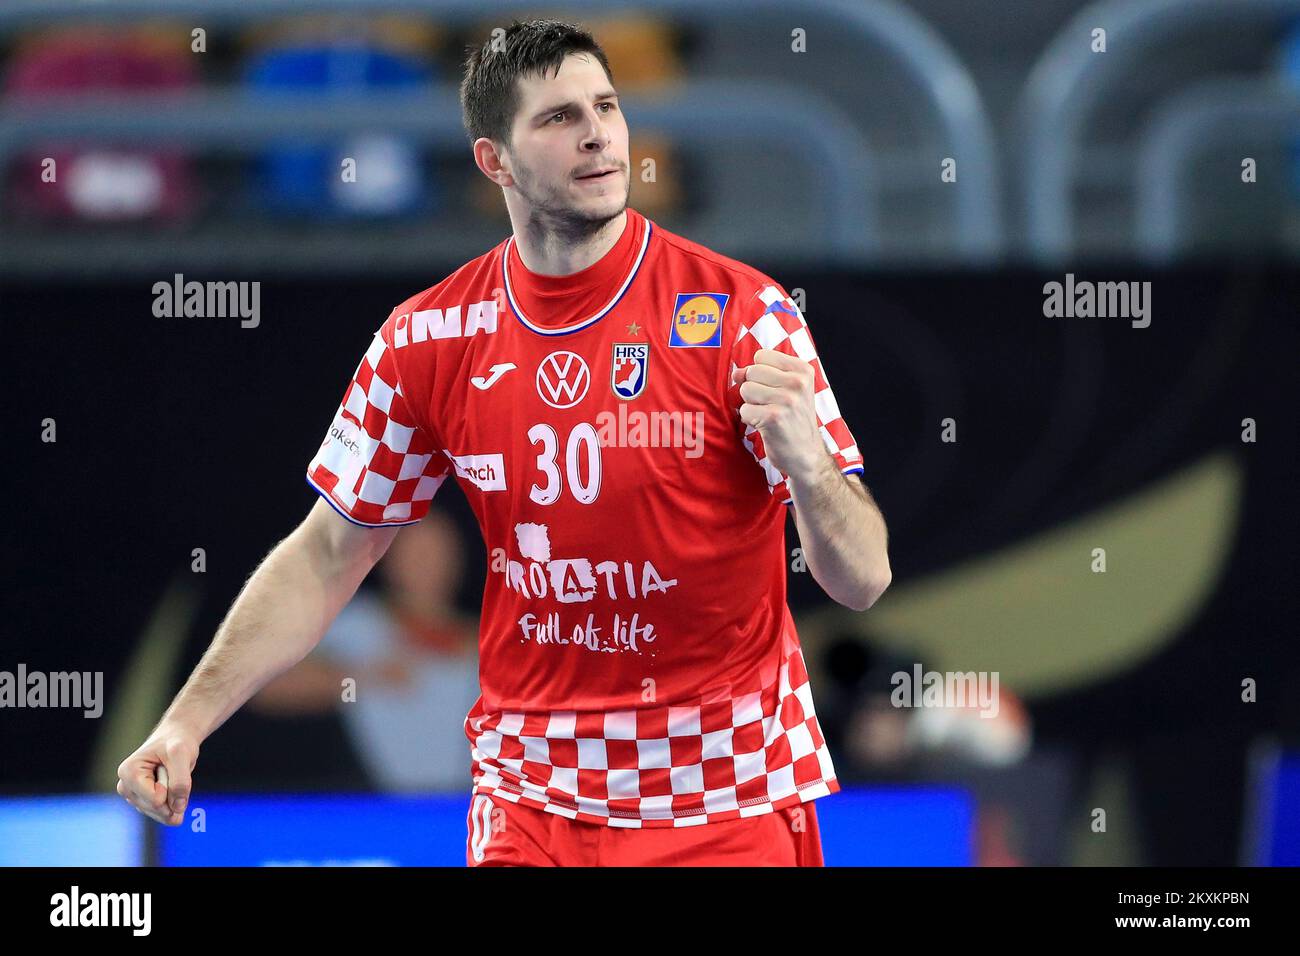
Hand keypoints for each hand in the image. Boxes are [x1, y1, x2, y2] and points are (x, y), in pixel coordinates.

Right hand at [116, 725, 199, 825]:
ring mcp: (133, 796)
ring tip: (171, 777)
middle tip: (173, 771)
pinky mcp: (142, 801)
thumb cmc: (177, 742)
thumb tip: (177, 809)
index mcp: (128, 772)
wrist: (177, 738)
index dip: (172, 788)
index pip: (156, 800)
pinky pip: (162, 814)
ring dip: (174, 798)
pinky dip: (173, 803)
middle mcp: (125, 786)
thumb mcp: (182, 754)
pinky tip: (172, 787)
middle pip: (157, 808)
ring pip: (160, 814)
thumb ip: (180, 781)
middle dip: (173, 795)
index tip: (171, 768)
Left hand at [731, 348, 824, 480]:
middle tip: (770, 405)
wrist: (806, 455)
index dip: (759, 373)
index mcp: (803, 370)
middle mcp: (797, 383)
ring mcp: (787, 400)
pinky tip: (765, 426)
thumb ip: (764, 373)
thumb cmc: (793, 420)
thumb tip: (736, 372)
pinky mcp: (773, 418)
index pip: (762, 356)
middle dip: (753, 389)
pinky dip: (750, 420)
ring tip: (768, 415)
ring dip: (751, 405)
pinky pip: (744, 410)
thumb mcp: (790, 390)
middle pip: (751, 372)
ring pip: (745, 390)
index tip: (773, 389)